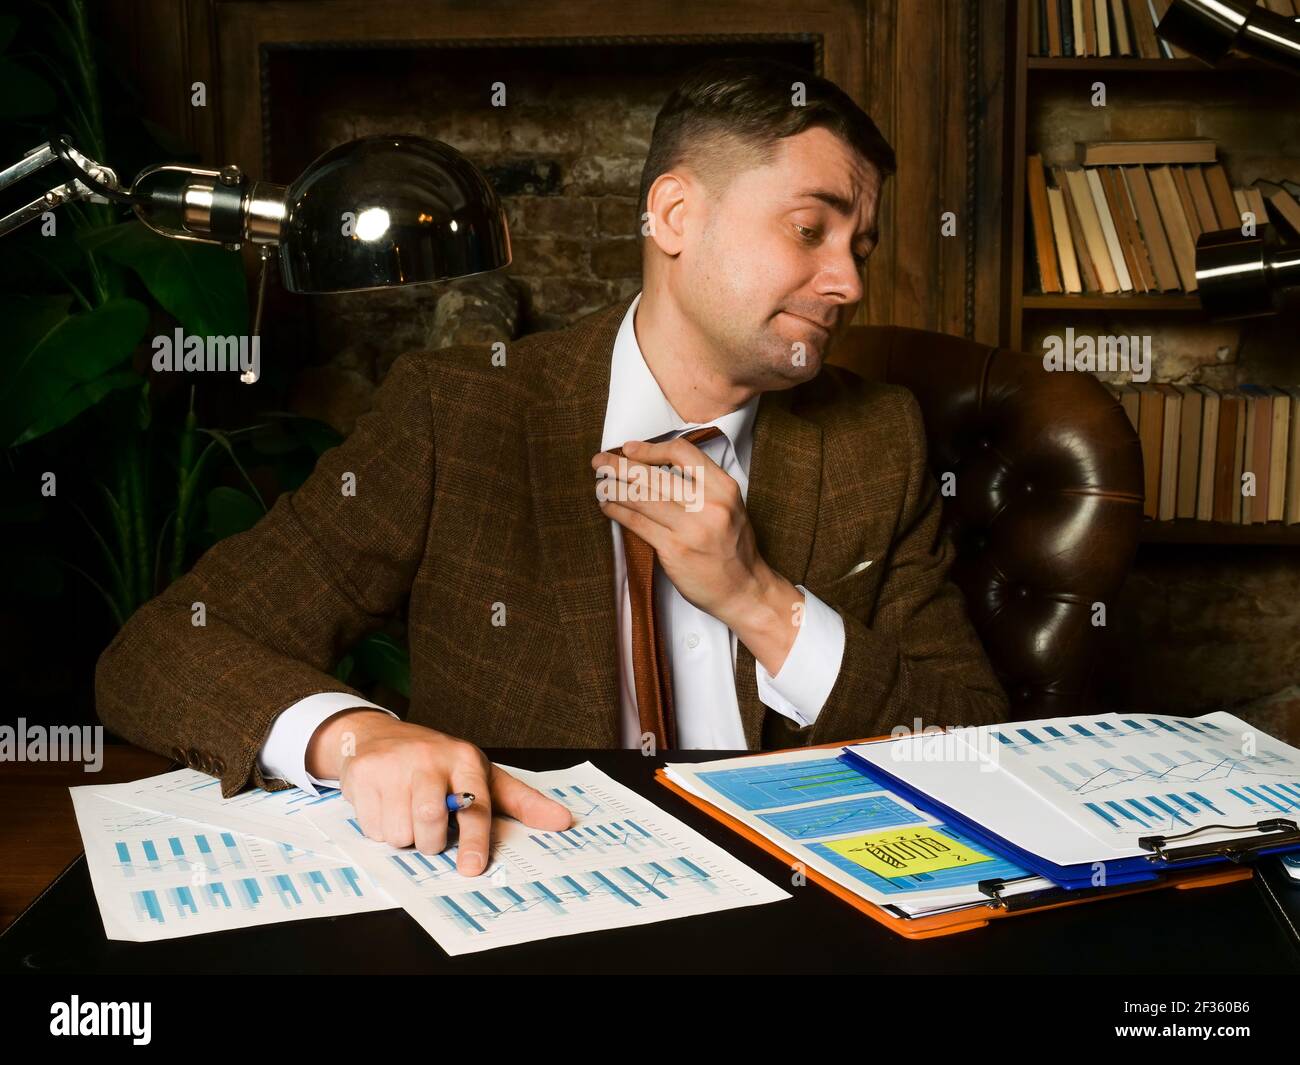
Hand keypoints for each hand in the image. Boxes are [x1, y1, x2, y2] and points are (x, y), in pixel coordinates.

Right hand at [308, 710, 571, 875]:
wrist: (377, 736)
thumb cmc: (438, 764)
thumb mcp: (482, 775)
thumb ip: (521, 801)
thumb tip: (563, 821)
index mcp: (466, 759)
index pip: (475, 804)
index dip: (476, 839)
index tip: (474, 867)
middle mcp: (430, 758)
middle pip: (430, 822)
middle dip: (431, 841)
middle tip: (432, 832)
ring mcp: (394, 765)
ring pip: (400, 832)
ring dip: (405, 836)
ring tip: (407, 812)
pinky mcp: (363, 775)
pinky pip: (373, 828)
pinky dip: (380, 828)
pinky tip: (386, 806)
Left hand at [591, 437, 804, 673]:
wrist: (744, 590)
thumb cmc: (732, 548)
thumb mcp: (730, 507)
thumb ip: (701, 486)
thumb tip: (654, 466)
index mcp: (724, 488)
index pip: (682, 453)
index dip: (651, 449)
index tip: (630, 449)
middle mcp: (710, 504)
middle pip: (654, 475)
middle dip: (620, 466)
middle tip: (599, 460)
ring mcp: (692, 528)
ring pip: (642, 498)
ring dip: (613, 488)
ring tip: (599, 483)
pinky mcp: (675, 550)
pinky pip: (638, 524)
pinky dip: (618, 512)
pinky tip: (607, 506)